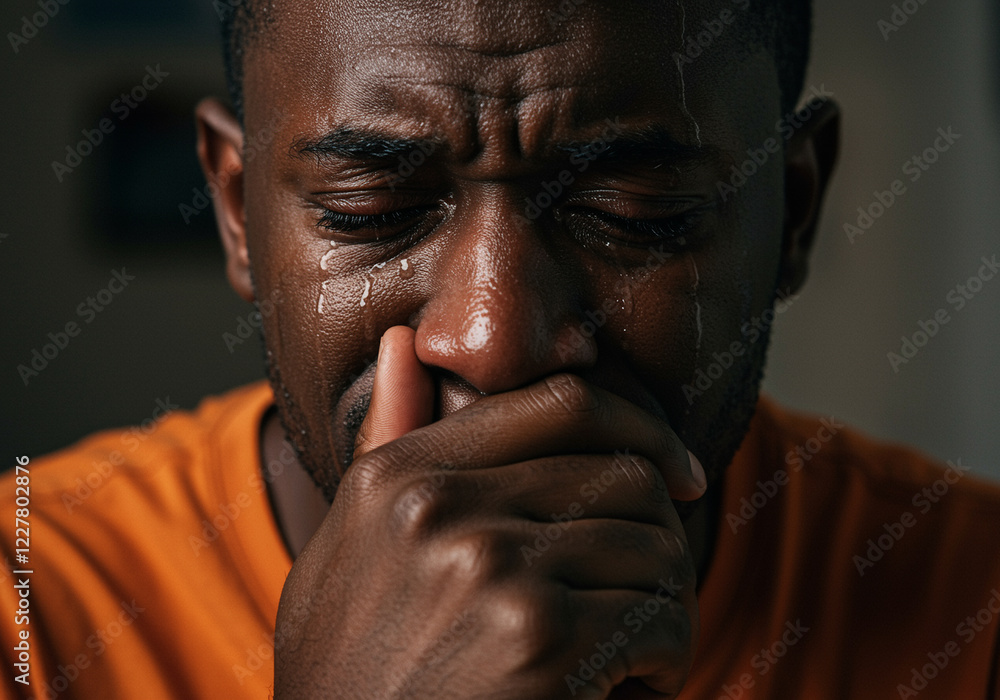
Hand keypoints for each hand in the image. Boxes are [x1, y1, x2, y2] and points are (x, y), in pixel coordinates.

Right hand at [274, 325, 705, 698]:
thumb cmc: (356, 682)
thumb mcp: (344, 557)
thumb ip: (386, 443)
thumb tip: (403, 341)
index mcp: (397, 477)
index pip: (561, 401)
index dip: (641, 430)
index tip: (681, 478)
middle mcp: (437, 507)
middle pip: (623, 475)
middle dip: (656, 542)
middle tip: (642, 604)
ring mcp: (485, 565)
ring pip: (652, 546)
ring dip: (660, 610)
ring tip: (624, 661)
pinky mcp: (537, 637)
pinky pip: (658, 617)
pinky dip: (663, 663)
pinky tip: (622, 697)